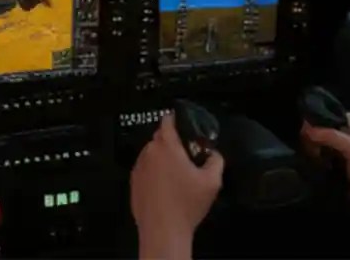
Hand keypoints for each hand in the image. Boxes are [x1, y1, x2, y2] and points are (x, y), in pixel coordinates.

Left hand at [131, 113, 223, 259]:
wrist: (162, 230)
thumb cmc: (187, 203)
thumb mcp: (212, 181)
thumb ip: (216, 160)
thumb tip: (214, 154)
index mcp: (166, 146)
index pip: (167, 121)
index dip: (175, 118)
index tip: (182, 121)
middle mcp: (148, 153)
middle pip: (159, 138)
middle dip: (172, 142)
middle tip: (187, 154)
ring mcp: (138, 168)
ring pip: (151, 155)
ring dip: (162, 158)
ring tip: (177, 174)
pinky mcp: (133, 183)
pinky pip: (145, 170)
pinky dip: (154, 173)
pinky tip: (165, 188)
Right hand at [301, 111, 349, 211]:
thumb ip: (331, 136)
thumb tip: (304, 130)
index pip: (324, 112)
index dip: (311, 120)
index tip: (301, 130)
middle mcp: (343, 129)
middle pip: (317, 126)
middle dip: (309, 136)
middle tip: (307, 149)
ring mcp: (337, 145)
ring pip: (315, 140)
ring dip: (308, 148)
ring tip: (307, 157)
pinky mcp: (333, 160)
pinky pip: (316, 153)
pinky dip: (310, 157)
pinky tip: (307, 163)